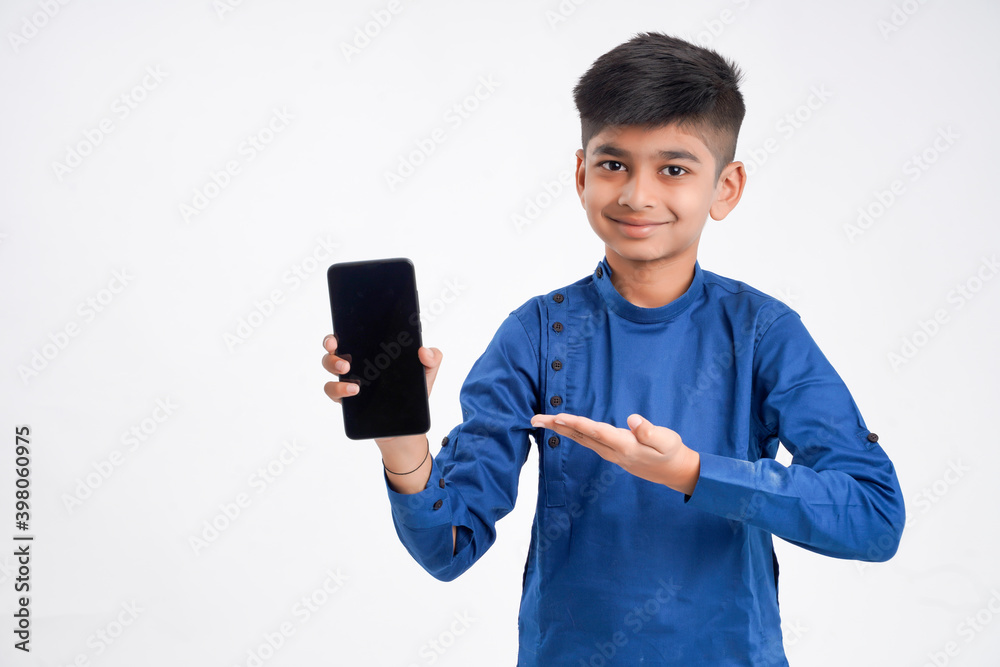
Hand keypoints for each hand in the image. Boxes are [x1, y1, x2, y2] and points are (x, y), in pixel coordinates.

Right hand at [321, 333, 442, 446]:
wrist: (406, 426)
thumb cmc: (412, 394)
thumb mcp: (426, 373)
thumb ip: (432, 359)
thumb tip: (424, 350)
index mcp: (372, 351)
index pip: (352, 334)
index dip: (342, 329)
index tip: (340, 331)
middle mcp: (357, 363)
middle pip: (334, 348)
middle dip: (331, 345)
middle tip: (341, 352)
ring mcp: (349, 380)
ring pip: (329, 367)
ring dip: (333, 366)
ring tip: (349, 374)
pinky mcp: (346, 399)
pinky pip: (333, 391)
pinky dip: (338, 389)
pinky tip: (353, 391)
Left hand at [529, 412, 699, 494]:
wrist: (673, 472)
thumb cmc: (671, 452)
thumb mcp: (667, 440)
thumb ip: (649, 431)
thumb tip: (633, 420)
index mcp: (625, 446)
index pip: (596, 432)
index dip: (577, 424)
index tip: (559, 417)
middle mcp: (612, 451)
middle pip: (581, 436)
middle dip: (557, 426)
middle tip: (535, 419)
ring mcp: (610, 454)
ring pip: (581, 439)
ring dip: (561, 429)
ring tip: (542, 420)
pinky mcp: (611, 452)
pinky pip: (586, 441)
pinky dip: (572, 433)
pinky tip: (564, 428)